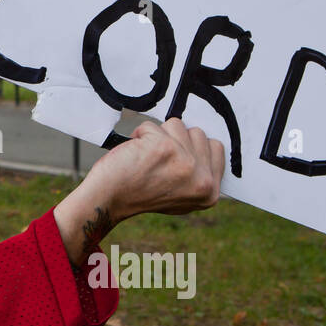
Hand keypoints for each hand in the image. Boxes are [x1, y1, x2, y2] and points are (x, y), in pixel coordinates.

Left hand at [53, 118, 223, 264]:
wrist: (109, 200)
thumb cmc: (140, 194)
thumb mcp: (181, 194)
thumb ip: (198, 173)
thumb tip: (203, 142)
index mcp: (210, 192)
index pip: (216, 147)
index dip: (192, 144)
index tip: (174, 155)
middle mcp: (202, 179)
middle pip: (197, 133)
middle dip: (174, 139)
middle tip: (157, 161)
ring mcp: (185, 162)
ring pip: (176, 125)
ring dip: (157, 135)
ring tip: (146, 157)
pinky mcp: (164, 148)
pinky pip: (152, 125)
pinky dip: (139, 135)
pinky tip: (134, 154)